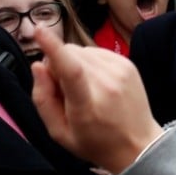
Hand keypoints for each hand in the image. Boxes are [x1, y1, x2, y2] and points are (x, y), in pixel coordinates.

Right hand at [31, 29, 162, 174]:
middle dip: (58, 64)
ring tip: (83, 88)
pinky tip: (95, 82)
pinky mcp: (127, 63)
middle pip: (70, 53)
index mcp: (87, 106)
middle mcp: (107, 84)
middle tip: (62, 89)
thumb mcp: (59, 134)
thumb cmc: (95, 142)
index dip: (53, 48)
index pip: (71, 70)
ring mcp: (120, 71)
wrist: (137, 144)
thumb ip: (43, 100)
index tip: (39, 30)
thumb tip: (38, 66)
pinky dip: (89, 62)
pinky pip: (96, 51)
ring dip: (74, 63)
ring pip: (81, 50)